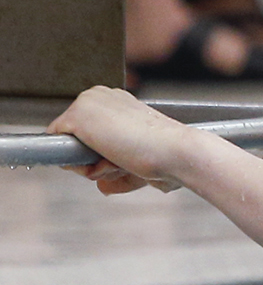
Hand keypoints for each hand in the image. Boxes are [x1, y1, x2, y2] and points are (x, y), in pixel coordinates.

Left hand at [47, 87, 192, 195]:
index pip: (92, 132)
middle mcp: (100, 96)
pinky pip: (61, 151)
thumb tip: (103, 188)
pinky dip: (81, 165)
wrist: (178, 151)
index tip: (128, 161)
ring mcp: (85, 104)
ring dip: (94, 165)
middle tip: (127, 163)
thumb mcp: (142, 163)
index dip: (105, 154)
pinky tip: (110, 160)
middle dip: (97, 160)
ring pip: (70, 146)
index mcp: (118, 102)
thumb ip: (119, 171)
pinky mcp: (76, 117)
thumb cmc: (171, 156)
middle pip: (78, 139)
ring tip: (124, 160)